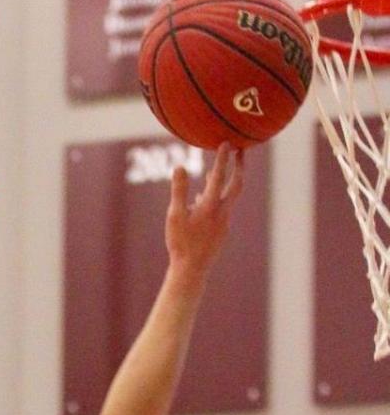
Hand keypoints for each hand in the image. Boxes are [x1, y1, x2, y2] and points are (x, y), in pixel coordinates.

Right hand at [165, 143, 244, 279]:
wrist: (191, 271)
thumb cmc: (180, 244)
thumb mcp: (174, 216)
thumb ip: (178, 190)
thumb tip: (179, 167)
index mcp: (210, 206)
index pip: (218, 176)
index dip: (222, 158)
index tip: (226, 143)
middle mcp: (222, 212)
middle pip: (237, 184)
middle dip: (239, 166)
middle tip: (240, 151)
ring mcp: (224, 223)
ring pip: (229, 198)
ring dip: (225, 183)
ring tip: (211, 175)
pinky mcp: (221, 232)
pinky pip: (222, 210)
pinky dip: (216, 200)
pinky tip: (201, 201)